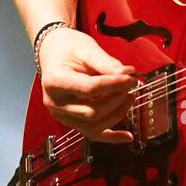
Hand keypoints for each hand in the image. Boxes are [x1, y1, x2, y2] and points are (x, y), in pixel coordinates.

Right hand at [37, 27, 137, 142]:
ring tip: (129, 97)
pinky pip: (92, 134)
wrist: (53, 53)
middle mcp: (55, 103)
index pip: (90, 89)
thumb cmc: (68, 49)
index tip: (131, 78)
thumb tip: (129, 75)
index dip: (114, 84)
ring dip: (117, 114)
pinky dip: (111, 137)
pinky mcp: (70, 121)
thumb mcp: (87, 49)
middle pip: (92, 112)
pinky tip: (128, 136)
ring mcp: (62, 115)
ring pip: (94, 126)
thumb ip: (107, 64)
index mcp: (55, 82)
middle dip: (117, 100)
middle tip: (131, 84)